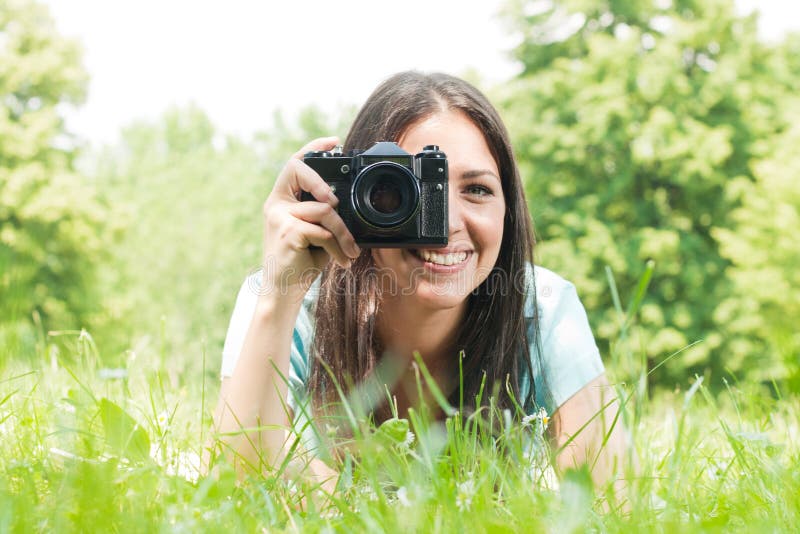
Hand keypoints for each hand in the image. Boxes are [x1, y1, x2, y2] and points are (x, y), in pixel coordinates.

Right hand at [260, 137, 361, 299]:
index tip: (334, 141)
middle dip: (321, 182)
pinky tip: (341, 261)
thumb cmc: (301, 262)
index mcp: (282, 200)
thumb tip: (348, 204)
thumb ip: (325, 215)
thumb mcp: (317, 233)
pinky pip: (324, 232)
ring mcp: (279, 217)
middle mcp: (276, 205)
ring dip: (344, 233)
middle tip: (337, 203)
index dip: (313, 148)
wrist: (284, 292)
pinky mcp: (288, 233)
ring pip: (323, 210)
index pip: (294, 164)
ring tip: (351, 251)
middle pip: (298, 170)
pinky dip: (338, 248)